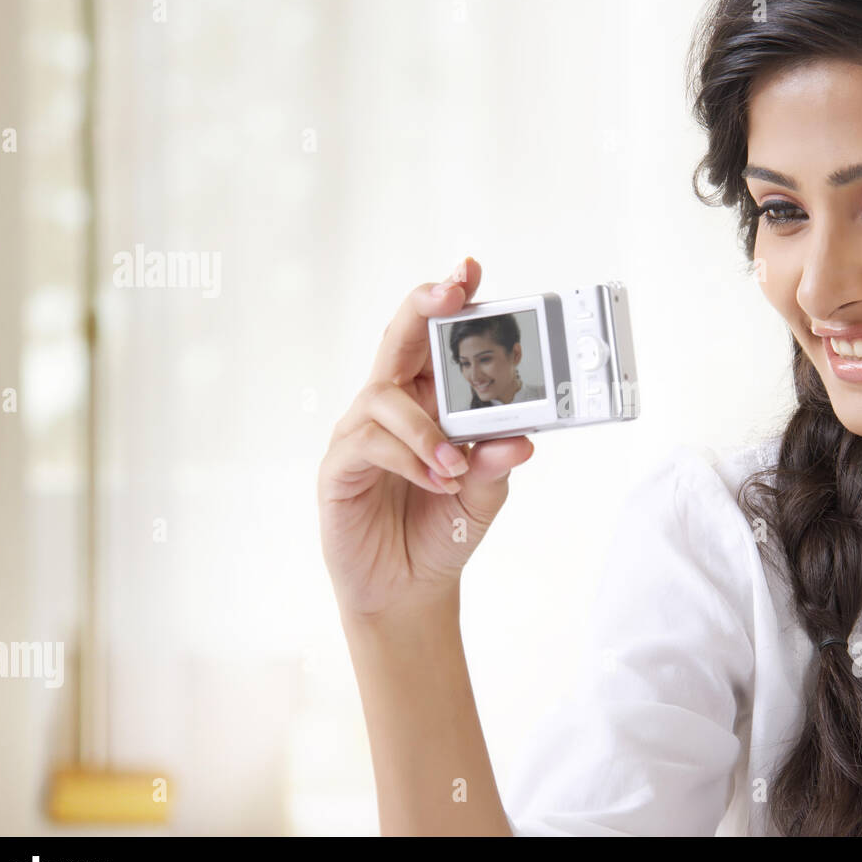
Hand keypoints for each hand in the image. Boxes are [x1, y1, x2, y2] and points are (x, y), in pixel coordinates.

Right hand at [318, 258, 534, 617]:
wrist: (409, 590)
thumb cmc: (442, 529)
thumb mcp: (484, 497)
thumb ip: (497, 465)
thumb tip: (521, 440)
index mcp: (426, 400)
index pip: (433, 339)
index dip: (446, 300)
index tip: (469, 271)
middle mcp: (390, 406)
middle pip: (399, 338)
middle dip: (424, 307)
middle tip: (452, 291)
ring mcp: (360, 433)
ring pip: (384, 396)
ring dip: (427, 427)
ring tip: (457, 466)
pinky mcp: (340, 467)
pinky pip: (368, 443)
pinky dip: (408, 458)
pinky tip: (436, 481)